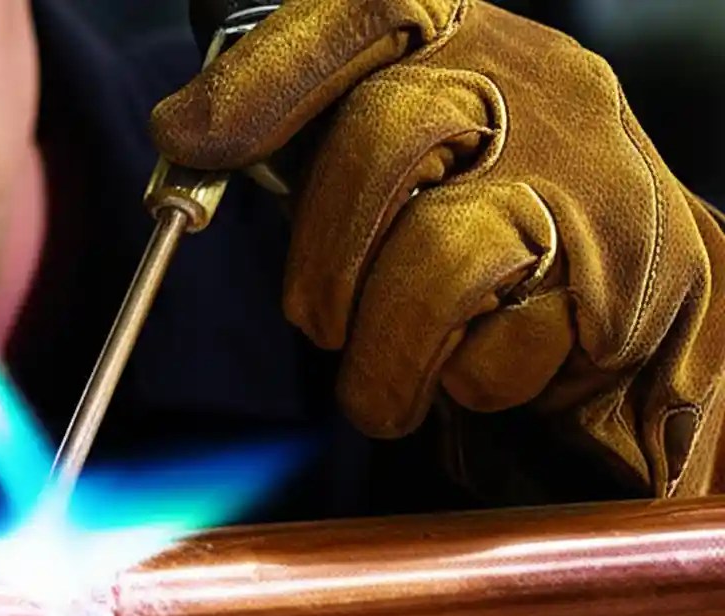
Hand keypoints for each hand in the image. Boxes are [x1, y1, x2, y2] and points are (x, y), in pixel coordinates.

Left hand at [150, 0, 724, 496]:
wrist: (629, 273)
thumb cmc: (473, 209)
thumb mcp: (387, 150)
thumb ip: (302, 136)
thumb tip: (182, 135)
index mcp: (461, 42)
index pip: (364, 13)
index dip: (269, 74)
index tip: (188, 137)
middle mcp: (532, 90)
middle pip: (392, 131)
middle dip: (325, 250)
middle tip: (314, 320)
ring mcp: (585, 182)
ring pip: (443, 256)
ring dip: (382, 349)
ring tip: (377, 382)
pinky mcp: (621, 287)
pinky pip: (501, 350)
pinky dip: (461, 382)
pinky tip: (469, 367)